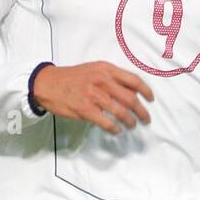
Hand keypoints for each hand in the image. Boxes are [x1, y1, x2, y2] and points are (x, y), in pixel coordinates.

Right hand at [32, 61, 153, 133]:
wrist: (48, 84)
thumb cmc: (72, 78)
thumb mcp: (93, 69)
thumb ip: (111, 77)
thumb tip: (131, 91)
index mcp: (106, 69)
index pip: (133, 80)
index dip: (146, 91)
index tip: (150, 99)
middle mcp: (102, 81)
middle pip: (130, 99)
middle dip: (141, 111)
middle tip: (146, 119)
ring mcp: (93, 96)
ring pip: (121, 112)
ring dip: (130, 122)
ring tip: (132, 126)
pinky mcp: (85, 110)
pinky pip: (107, 122)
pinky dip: (114, 129)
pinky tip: (116, 131)